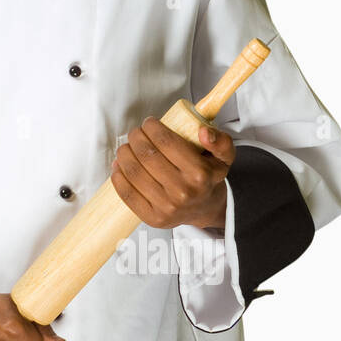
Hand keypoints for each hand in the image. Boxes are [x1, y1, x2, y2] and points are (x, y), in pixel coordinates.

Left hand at [110, 117, 234, 230]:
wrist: (205, 208)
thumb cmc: (208, 178)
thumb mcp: (223, 157)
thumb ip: (220, 141)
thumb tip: (203, 132)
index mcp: (200, 174)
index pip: (166, 142)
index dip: (152, 127)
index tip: (149, 123)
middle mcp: (183, 192)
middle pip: (146, 155)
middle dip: (136, 137)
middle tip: (135, 133)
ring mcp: (166, 207)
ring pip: (134, 172)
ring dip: (124, 153)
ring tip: (126, 147)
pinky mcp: (152, 218)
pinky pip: (127, 193)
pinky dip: (117, 176)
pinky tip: (119, 165)